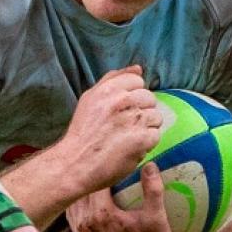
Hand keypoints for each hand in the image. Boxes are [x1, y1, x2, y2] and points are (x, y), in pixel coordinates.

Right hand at [55, 66, 162, 192]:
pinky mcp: (142, 138)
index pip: (137, 80)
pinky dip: (146, 143)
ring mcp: (134, 119)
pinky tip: (132, 147)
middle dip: (141, 111)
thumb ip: (113, 79)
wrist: (76, 163)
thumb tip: (138, 68)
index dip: (132, 95)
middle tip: (124, 126)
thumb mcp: (91, 98)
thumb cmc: (83, 131)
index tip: (122, 109)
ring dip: (145, 128)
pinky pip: (156, 135)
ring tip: (128, 137)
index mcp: (109, 89)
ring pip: (156, 117)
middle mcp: (123, 100)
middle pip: (149, 98)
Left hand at [68, 163, 182, 231]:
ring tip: (82, 171)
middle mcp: (85, 224)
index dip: (94, 164)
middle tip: (87, 155)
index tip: (98, 150)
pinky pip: (72, 216)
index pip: (91, 180)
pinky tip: (82, 193)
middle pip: (77, 189)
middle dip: (83, 173)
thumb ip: (153, 190)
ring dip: (77, 188)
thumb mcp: (157, 218)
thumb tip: (150, 164)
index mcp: (101, 215)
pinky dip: (75, 203)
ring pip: (71, 202)